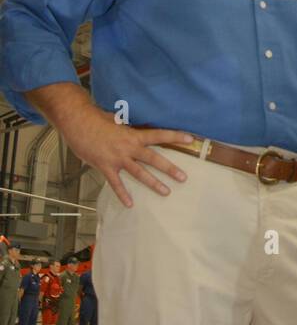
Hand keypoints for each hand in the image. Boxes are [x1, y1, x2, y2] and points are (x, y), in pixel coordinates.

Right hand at [62, 108, 195, 208]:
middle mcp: (129, 147)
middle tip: (183, 177)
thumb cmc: (96, 120)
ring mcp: (118, 158)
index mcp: (133, 134)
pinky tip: (130, 204)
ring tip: (166, 192)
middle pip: (154, 158)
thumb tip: (133, 129)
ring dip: (153, 183)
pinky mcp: (105, 166)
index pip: (159, 135)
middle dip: (169, 169)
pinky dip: (122, 194)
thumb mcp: (116, 121)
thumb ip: (127, 128)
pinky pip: (116, 183)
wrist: (77, 122)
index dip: (175, 136)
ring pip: (139, 173)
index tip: (191, 139)